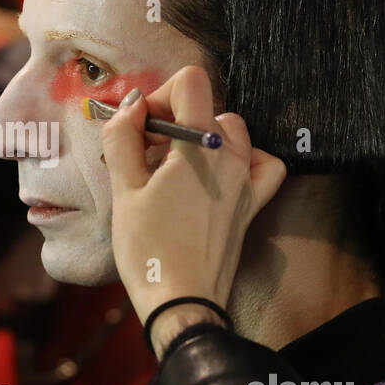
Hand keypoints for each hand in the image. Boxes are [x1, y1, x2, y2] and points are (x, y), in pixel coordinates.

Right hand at [101, 65, 286, 334]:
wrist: (182, 302)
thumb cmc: (149, 248)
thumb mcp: (124, 189)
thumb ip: (123, 137)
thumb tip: (130, 107)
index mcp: (200, 146)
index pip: (190, 82)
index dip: (158, 96)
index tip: (139, 128)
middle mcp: (232, 156)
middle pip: (207, 107)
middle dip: (174, 119)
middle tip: (144, 153)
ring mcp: (247, 181)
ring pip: (233, 131)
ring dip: (202, 136)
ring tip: (173, 166)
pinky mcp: (252, 205)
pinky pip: (261, 165)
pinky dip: (243, 159)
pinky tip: (218, 174)